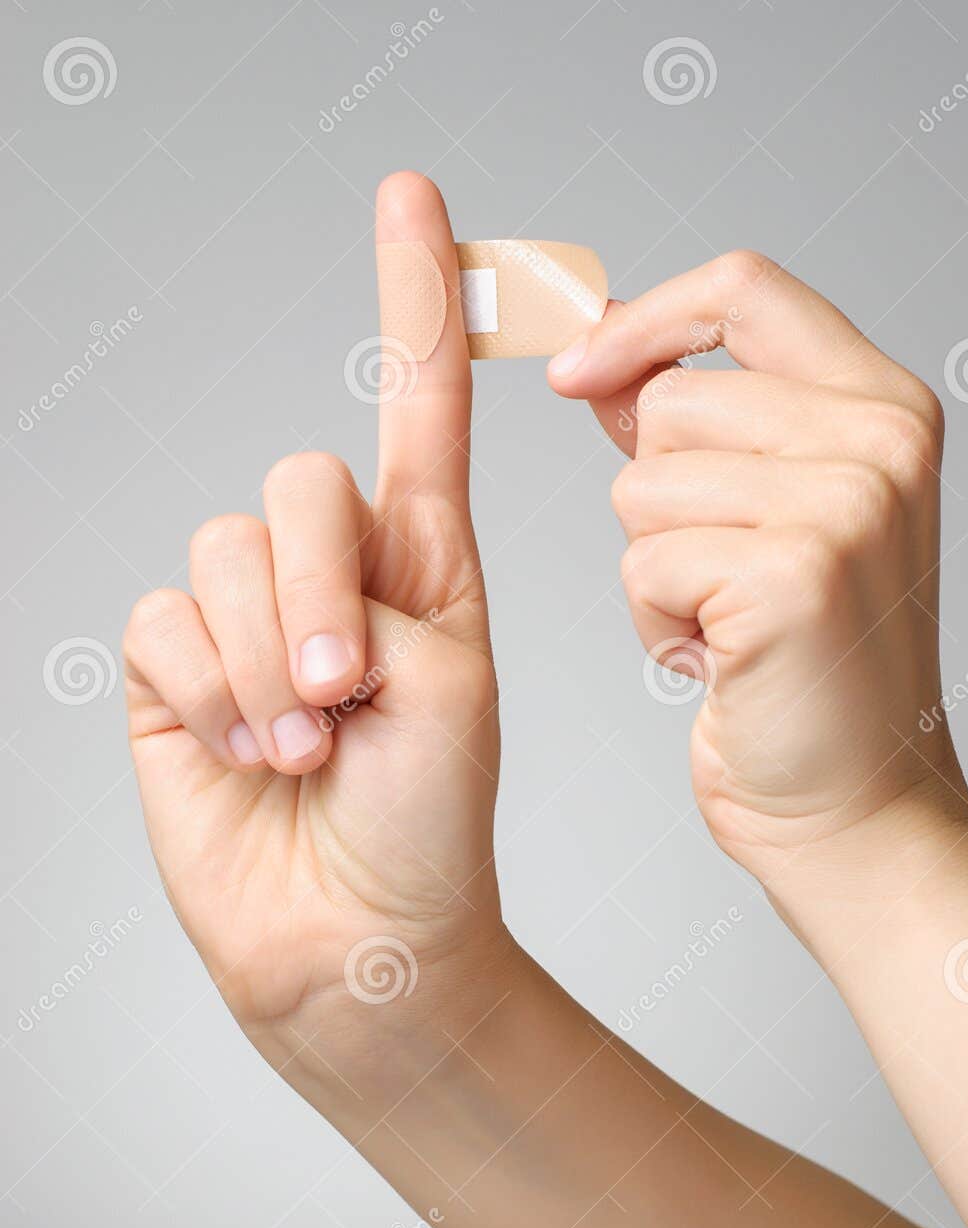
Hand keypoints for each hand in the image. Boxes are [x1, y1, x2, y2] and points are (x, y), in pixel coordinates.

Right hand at [123, 174, 509, 1100]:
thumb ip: (372, 589)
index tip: (413, 198)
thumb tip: (272, 586)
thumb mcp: (450, 684)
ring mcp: (248, 623)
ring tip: (305, 748)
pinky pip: (162, 622)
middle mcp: (334, 577)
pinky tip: (246, 754)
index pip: (417, 406)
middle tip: (346, 696)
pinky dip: (209, 692)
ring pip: (223, 553)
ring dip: (267, 661)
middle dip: (317, 590)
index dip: (414, 301)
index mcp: (423, 564)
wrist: (363, 934)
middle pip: (297, 483)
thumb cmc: (432, 821)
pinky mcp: (173, 672)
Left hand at [548, 251, 967, 896]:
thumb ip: (704, 429)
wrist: (856, 810)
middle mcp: (881, 439)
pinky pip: (643, 561)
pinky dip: (657, 625)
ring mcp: (847, 503)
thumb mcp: (775, 521)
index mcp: (887, 405)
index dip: (642, 319)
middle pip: (669, 401)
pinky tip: (719, 663)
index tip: (573, 370)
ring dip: (655, 569)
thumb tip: (603, 356)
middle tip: (724, 581)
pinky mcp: (794, 573)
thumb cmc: (808, 677)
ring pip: (642, 484)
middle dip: (656, 500)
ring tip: (727, 627)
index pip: (744, 288)